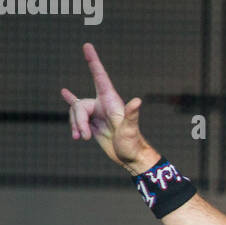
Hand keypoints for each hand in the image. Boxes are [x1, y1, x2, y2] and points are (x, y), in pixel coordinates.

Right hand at [60, 42, 156, 172]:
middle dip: (77, 120)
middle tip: (84, 137)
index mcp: (111, 101)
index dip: (93, 61)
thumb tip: (138, 101)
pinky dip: (72, 117)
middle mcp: (103, 105)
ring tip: (81, 138)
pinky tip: (68, 107)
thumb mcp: (131, 130)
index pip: (100, 77)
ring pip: (76, 112)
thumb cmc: (133, 144)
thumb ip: (131, 115)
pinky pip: (77, 116)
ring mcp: (97, 114)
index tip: (87, 46)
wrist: (132, 159)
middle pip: (79, 104)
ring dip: (76, 125)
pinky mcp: (93, 124)